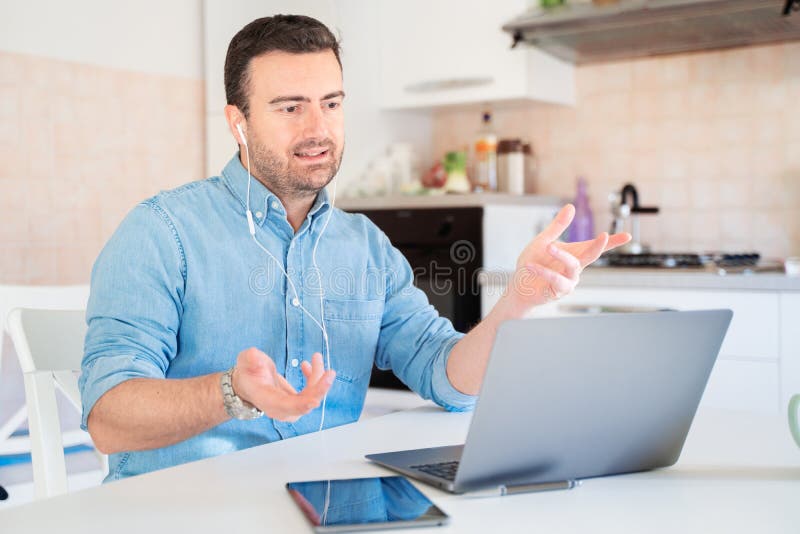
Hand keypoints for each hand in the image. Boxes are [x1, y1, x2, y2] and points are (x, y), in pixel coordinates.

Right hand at [232, 348, 335, 422]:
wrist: (249, 383)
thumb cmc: (247, 373)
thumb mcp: (245, 361)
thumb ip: (250, 359)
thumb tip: (254, 355)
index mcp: (268, 401)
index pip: (287, 406)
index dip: (302, 404)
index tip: (315, 400)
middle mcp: (281, 408)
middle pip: (305, 405)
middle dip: (320, 390)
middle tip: (330, 373)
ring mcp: (291, 407)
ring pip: (312, 397)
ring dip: (319, 378)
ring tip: (316, 357)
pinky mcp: (298, 402)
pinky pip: (312, 393)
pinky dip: (315, 378)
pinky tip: (307, 365)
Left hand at [504, 204, 630, 312]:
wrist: (519, 286)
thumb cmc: (533, 263)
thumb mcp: (543, 241)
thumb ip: (557, 226)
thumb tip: (571, 206)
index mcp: (575, 254)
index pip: (595, 246)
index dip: (612, 242)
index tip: (627, 236)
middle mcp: (575, 268)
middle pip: (592, 255)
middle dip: (599, 246)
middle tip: (603, 236)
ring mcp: (569, 280)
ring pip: (573, 266)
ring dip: (561, 255)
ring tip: (548, 247)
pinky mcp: (559, 291)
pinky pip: (555, 279)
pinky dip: (543, 271)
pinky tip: (530, 265)